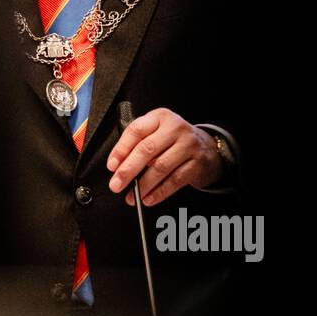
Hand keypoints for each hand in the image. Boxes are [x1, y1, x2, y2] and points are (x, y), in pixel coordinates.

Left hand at [105, 108, 222, 206]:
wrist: (205, 147)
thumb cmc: (172, 141)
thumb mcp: (155, 133)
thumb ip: (137, 144)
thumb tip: (118, 168)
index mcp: (159, 117)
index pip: (136, 131)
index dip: (121, 149)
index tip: (111, 166)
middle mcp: (175, 128)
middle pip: (147, 149)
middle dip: (128, 170)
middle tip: (116, 184)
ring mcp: (188, 145)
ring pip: (161, 167)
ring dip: (143, 185)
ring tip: (131, 196)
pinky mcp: (197, 163)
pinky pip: (175, 180)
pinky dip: (159, 192)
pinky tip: (148, 198)